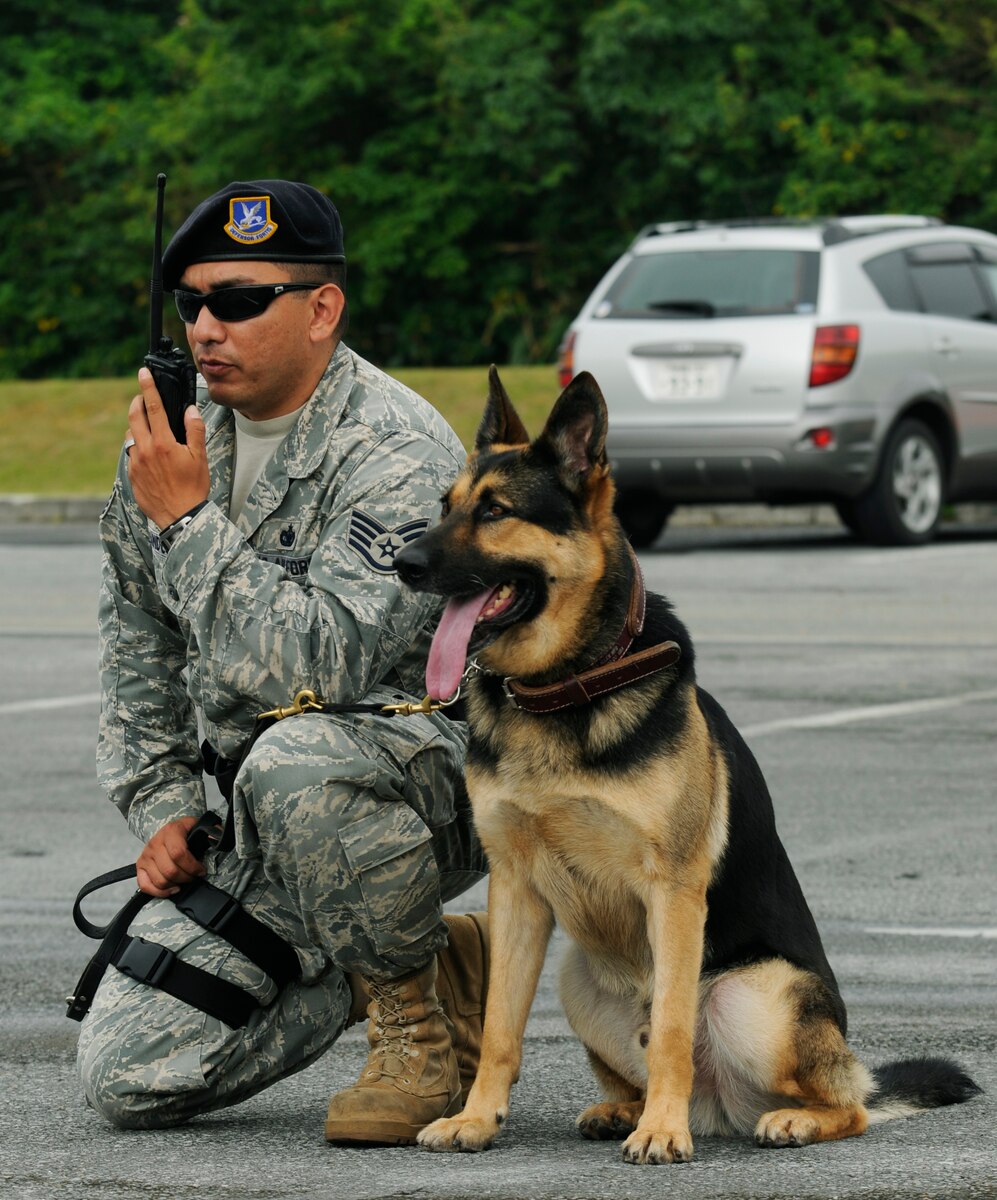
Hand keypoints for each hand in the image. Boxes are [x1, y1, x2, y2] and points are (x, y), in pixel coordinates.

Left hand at [126, 367, 208, 528]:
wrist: (179, 517)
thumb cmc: (193, 488)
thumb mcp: (200, 458)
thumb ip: (194, 430)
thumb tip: (190, 410)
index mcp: (163, 443)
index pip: (153, 407)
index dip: (148, 387)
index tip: (143, 373)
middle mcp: (145, 450)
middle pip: (134, 417)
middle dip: (137, 403)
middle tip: (143, 398)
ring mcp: (135, 463)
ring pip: (130, 435)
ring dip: (136, 426)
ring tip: (148, 429)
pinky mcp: (131, 475)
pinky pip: (130, 454)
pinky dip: (138, 448)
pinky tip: (149, 455)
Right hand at [136, 815, 206, 896]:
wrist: (170, 831)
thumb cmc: (186, 832)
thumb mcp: (199, 826)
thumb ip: (211, 831)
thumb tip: (216, 837)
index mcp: (170, 831)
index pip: (179, 854)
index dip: (192, 866)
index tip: (202, 870)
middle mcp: (155, 843)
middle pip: (170, 870)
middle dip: (186, 878)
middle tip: (193, 876)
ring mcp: (146, 855)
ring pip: (160, 880)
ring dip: (176, 885)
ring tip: (184, 880)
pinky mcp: (140, 867)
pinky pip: (145, 886)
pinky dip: (160, 892)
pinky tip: (172, 888)